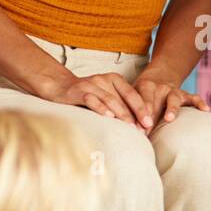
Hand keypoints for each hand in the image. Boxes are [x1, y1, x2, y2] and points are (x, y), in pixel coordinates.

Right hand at [38, 70, 153, 126]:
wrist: (61, 86)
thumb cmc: (88, 95)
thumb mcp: (106, 97)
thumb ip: (120, 106)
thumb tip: (138, 126)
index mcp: (115, 79)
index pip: (133, 94)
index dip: (142, 109)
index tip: (149, 123)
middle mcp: (105, 79)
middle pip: (124, 99)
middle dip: (134, 116)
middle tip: (142, 130)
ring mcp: (92, 84)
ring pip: (110, 99)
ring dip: (121, 114)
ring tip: (129, 127)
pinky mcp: (79, 91)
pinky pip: (92, 100)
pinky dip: (101, 108)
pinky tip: (108, 117)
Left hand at [135, 67, 209, 128]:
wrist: (159, 76)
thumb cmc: (142, 93)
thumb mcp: (134, 95)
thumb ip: (131, 110)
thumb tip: (126, 132)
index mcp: (146, 86)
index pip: (142, 100)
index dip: (140, 113)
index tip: (138, 127)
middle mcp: (160, 87)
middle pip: (157, 102)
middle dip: (152, 116)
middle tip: (147, 131)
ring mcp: (174, 91)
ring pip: (174, 99)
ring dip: (171, 108)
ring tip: (169, 118)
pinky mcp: (186, 95)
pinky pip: (194, 98)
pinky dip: (200, 103)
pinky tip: (206, 110)